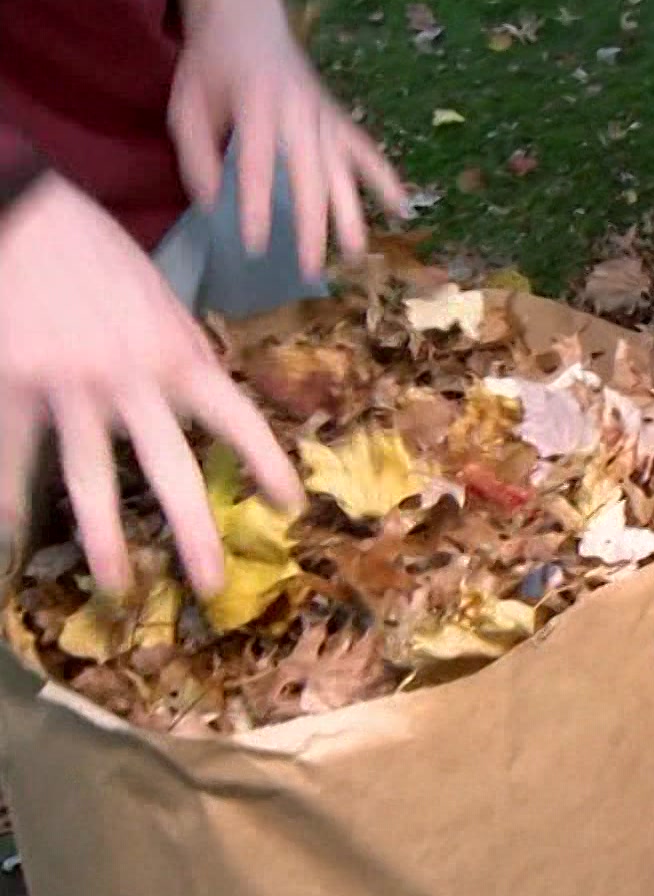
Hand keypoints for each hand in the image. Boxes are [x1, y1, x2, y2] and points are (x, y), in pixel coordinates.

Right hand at [0, 173, 304, 598]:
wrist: (24, 215)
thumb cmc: (98, 254)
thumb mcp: (160, 301)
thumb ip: (181, 354)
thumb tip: (205, 400)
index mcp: (180, 355)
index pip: (238, 420)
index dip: (267, 465)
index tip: (291, 508)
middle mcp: (133, 381)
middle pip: (172, 470)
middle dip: (194, 534)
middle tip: (212, 586)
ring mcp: (70, 390)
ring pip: (92, 480)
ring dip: (106, 542)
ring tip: (120, 588)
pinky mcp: (14, 387)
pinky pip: (15, 457)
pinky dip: (11, 501)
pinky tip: (12, 540)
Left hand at [169, 0, 410, 280]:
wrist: (248, 23)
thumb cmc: (213, 68)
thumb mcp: (187, 104)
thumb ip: (196, 154)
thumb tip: (211, 205)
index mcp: (256, 107)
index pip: (257, 166)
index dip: (257, 208)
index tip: (256, 247)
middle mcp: (298, 114)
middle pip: (310, 178)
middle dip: (312, 227)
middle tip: (309, 270)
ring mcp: (324, 118)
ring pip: (343, 172)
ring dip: (351, 214)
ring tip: (356, 254)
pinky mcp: (339, 120)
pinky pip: (367, 151)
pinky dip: (386, 178)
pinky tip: (401, 207)